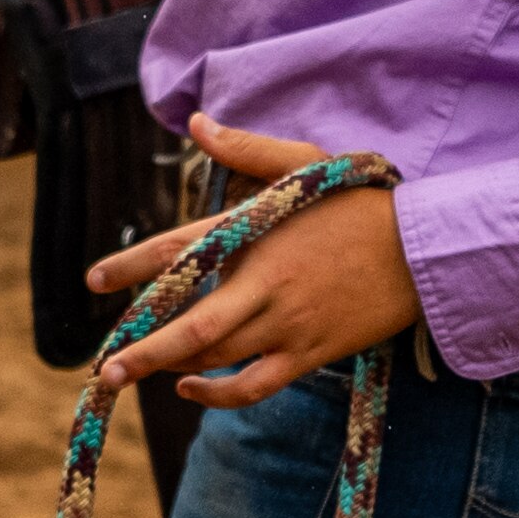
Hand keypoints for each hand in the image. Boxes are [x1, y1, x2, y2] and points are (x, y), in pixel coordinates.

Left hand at [84, 116, 418, 408]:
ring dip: (172, 367)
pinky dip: (219, 395)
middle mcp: (265, 283)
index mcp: (255, 233)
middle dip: (143, 350)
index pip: (181, 250)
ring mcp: (288, 322)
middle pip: (192, 327)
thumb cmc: (359, 203)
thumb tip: (196, 122)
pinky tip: (191, 389)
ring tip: (135, 369)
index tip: (92, 279)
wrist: (425, 249)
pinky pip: (254, 385)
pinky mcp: (310, 352)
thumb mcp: (304, 163)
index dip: (132, 266)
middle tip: (104, 368)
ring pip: (217, 358)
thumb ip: (245, 149)